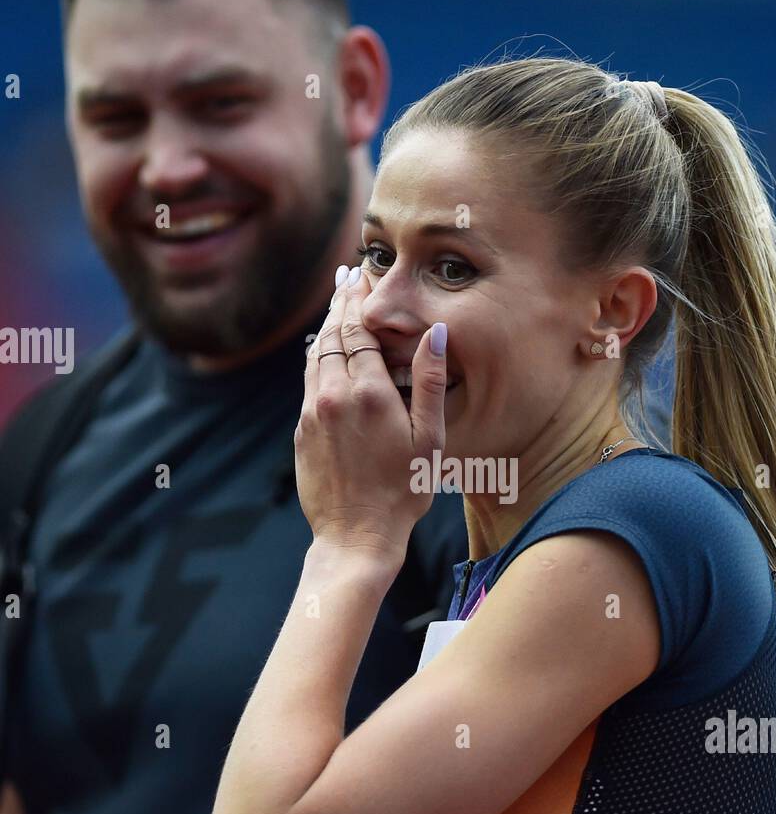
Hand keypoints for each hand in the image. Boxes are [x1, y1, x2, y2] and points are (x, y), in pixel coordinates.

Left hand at [295, 265, 447, 555]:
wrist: (355, 537)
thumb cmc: (403, 493)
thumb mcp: (429, 439)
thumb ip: (431, 383)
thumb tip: (436, 332)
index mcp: (369, 393)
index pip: (359, 329)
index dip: (361, 299)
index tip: (363, 275)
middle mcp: (333, 395)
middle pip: (333, 334)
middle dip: (341, 303)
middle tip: (347, 277)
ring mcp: (312, 413)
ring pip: (315, 355)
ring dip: (326, 327)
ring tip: (336, 305)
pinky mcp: (302, 431)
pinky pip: (308, 382)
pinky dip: (317, 357)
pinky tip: (324, 353)